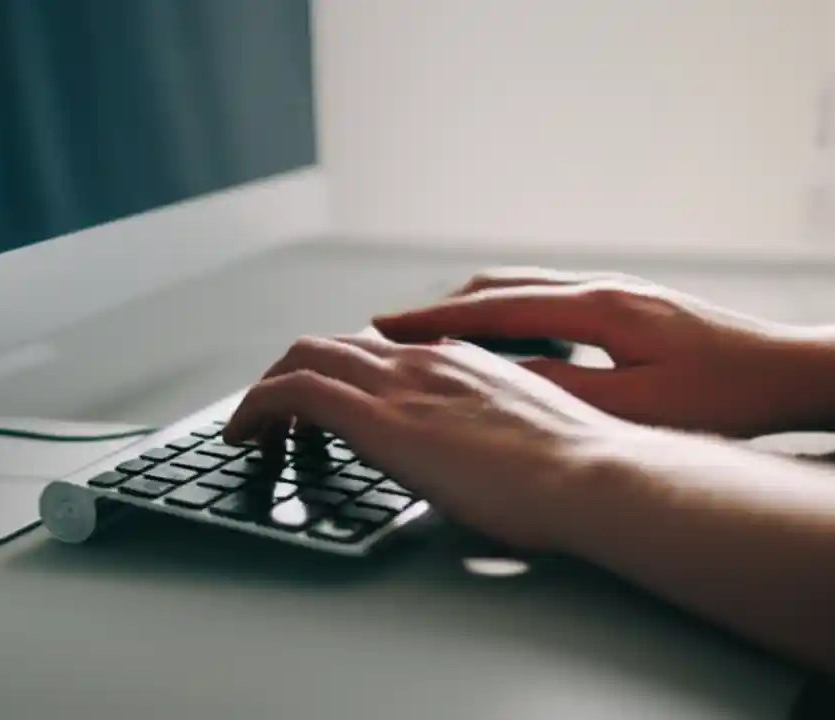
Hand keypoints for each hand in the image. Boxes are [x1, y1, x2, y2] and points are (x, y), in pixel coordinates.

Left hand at [223, 335, 639, 549]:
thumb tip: (476, 463)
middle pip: (333, 345)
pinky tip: (242, 438)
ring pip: (304, 357)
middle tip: (277, 417)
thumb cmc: (575, 475)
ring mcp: (398, 382)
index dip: (344, 372)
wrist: (591, 475)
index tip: (328, 405)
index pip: (380, 351)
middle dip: (295, 375)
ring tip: (254, 431)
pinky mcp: (375, 416)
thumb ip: (489, 435)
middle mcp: (423, 360)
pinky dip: (256, 407)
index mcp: (460, 362)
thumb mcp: (524, 441)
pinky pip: (291, 392)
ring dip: (270, 392)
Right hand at [372, 267, 830, 436]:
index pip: (494, 308)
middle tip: (390, 330)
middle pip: (499, 286)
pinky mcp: (626, 303)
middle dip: (439, 307)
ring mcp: (614, 290)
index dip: (432, 319)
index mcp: (596, 308)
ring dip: (469, 306)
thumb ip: (559, 389)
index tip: (384, 326)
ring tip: (428, 332)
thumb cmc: (722, 396)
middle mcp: (600, 288)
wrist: (787, 370)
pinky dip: (504, 311)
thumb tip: (491, 378)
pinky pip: (546, 297)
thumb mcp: (633, 405)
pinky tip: (496, 335)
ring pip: (522, 287)